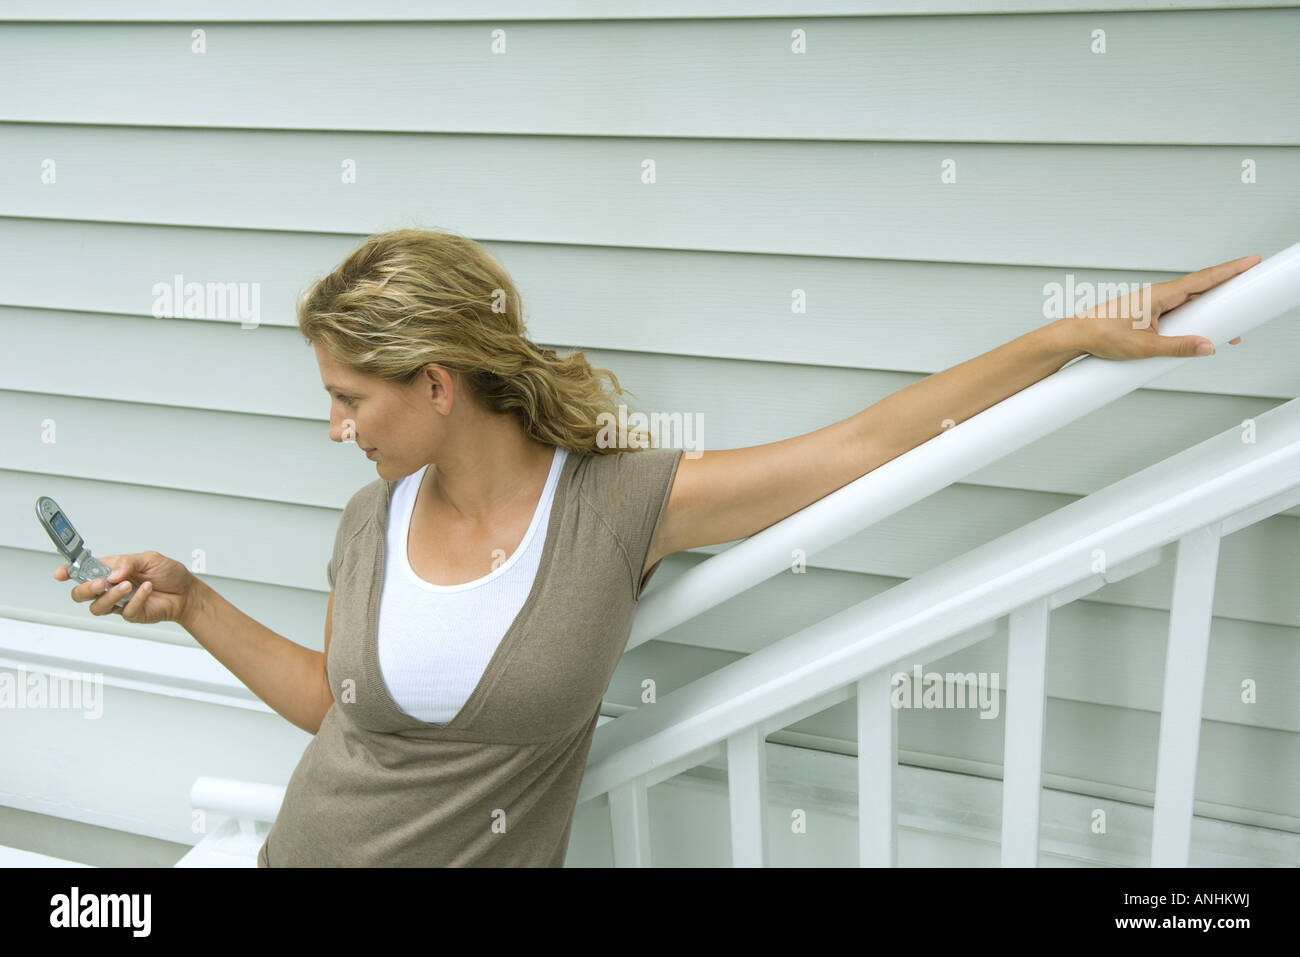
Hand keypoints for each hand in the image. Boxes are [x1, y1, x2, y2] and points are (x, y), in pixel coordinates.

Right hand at [54, 550, 197, 624]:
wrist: (187, 592)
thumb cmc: (168, 574)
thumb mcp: (149, 559)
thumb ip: (127, 563)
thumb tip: (112, 573)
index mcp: (111, 570)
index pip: (83, 571)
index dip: (68, 572)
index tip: (61, 573)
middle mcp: (111, 587)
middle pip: (81, 594)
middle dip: (84, 589)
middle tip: (100, 583)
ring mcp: (119, 602)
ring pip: (97, 606)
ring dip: (110, 596)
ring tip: (127, 585)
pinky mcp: (131, 614)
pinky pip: (125, 611)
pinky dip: (136, 599)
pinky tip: (148, 589)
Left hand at [1069, 254, 1259, 359]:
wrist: (1076, 336)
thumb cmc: (1102, 335)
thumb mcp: (1143, 347)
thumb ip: (1177, 347)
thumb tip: (1207, 347)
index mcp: (1161, 295)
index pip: (1203, 279)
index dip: (1230, 270)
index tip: (1251, 261)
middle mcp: (1159, 296)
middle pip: (1201, 291)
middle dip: (1227, 297)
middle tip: (1248, 303)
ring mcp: (1153, 305)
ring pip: (1190, 304)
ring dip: (1209, 313)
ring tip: (1226, 330)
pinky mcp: (1147, 315)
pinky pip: (1177, 314)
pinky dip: (1192, 320)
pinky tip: (1197, 333)